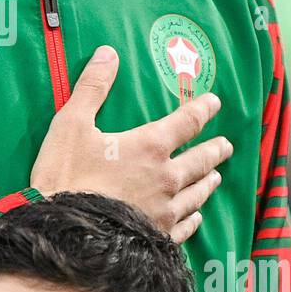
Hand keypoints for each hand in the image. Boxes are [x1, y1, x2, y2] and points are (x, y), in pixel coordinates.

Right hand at [30, 46, 232, 243]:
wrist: (64, 235)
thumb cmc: (65, 177)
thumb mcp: (71, 124)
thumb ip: (92, 87)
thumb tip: (109, 52)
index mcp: (150, 146)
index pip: (186, 122)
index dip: (202, 109)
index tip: (215, 103)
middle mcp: (166, 178)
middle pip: (200, 161)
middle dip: (214, 150)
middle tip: (226, 146)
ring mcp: (165, 212)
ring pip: (197, 194)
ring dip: (208, 183)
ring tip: (216, 178)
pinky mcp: (158, 238)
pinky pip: (185, 227)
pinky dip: (194, 219)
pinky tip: (196, 218)